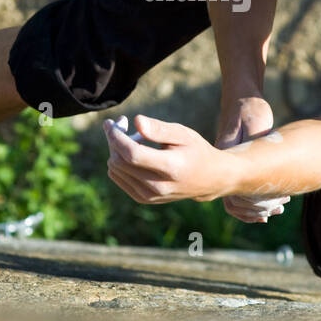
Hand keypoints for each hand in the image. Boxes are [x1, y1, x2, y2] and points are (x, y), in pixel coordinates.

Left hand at [103, 114, 232, 203]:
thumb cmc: (195, 150)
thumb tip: (136, 121)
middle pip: (120, 161)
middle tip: (121, 122)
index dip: (117, 137)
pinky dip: (117, 161)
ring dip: (115, 149)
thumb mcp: (182, 134)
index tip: (112, 123)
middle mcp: (158, 186)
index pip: (132, 154)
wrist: (208, 179)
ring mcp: (149, 196)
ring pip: (115, 169)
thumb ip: (159, 129)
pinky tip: (130, 150)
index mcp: (170, 168)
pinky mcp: (143, 199)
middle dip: (114, 139)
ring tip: (131, 135)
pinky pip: (118, 177)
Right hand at [216, 95, 289, 223]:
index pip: (234, 194)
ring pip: (235, 198)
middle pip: (234, 202)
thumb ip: (258, 144)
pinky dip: (253, 200)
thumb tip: (265, 167)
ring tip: (279, 209)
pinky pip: (239, 191)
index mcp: (227, 158)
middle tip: (280, 208)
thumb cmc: (250, 109)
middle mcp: (224, 166)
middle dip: (257, 209)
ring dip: (256, 208)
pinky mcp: (235, 166)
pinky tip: (269, 204)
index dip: (255, 204)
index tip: (277, 201)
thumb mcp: (257, 122)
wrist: (241, 99)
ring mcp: (228, 167)